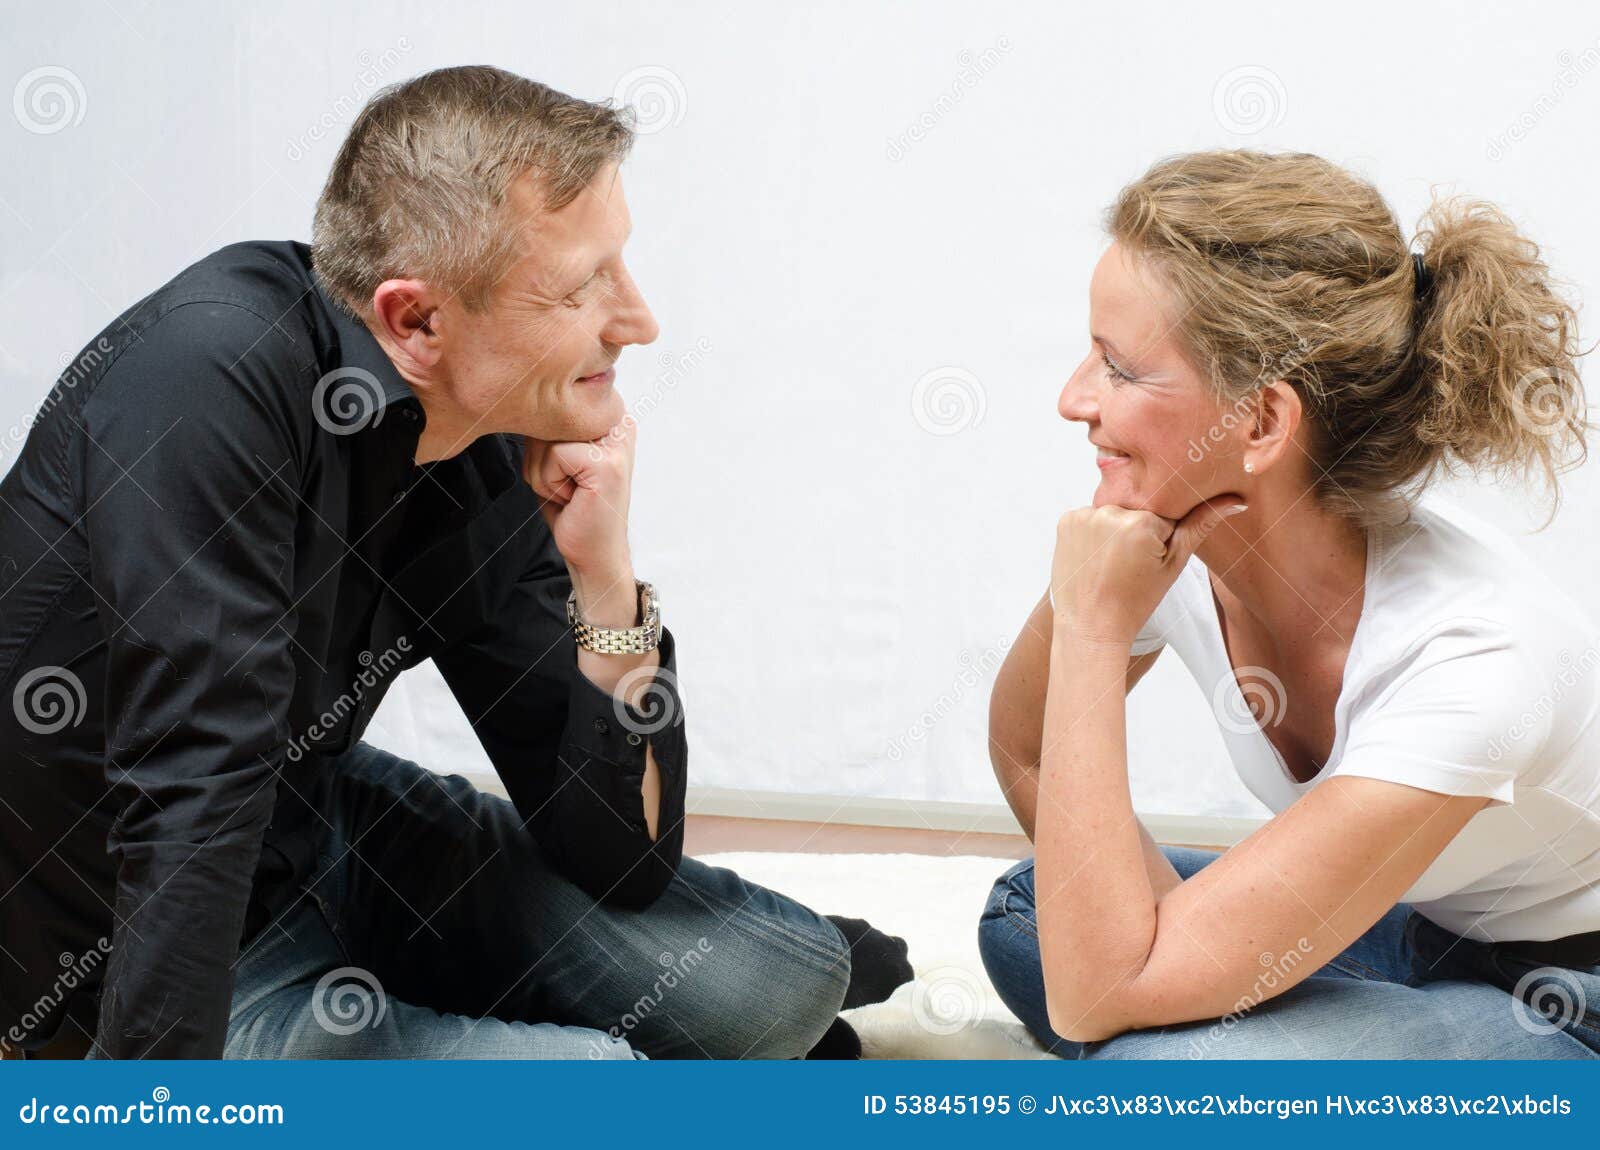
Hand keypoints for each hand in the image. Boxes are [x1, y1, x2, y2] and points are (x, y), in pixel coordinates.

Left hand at [522, 422, 637, 625]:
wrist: (594, 554)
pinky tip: (573, 499)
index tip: (567, 472)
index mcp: (609, 416)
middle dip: (541, 460)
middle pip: (546, 420)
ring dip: (544, 475)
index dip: (542, 444)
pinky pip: (551, 457)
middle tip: (568, 487)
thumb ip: (547, 427)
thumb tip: (520, 404)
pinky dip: (549, 484)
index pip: (551, 407)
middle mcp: (618, 422)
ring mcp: (615, 443)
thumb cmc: (574, 508)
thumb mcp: (557, 457)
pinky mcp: (605, 463)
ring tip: (571, 493)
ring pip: (545, 439)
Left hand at [1050, 497, 1246, 646]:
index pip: (1164, 514)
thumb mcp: (1174, 565)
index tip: (1149, 561)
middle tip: (1128, 565)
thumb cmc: (1135, 601)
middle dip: (1137, 530)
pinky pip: (1090, 516)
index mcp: (1142, 522)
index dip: (1161, 538)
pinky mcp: (1066, 520)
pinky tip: (1094, 558)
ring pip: (1113, 511)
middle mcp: (1110, 512)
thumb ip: (1200, 527)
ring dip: (1115, 530)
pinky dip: (1093, 532)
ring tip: (1110, 564)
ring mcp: (1084, 515)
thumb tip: (1235, 500)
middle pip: (1137, 509)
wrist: (1091, 626)